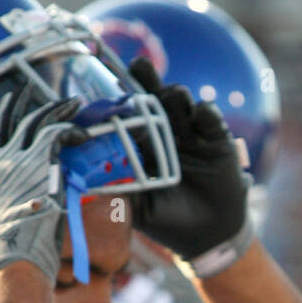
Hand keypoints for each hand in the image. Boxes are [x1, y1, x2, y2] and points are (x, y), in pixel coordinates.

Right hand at [0, 92, 84, 282]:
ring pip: (40, 120)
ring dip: (59, 109)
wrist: (14, 247)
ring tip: (75, 103)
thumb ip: (11, 194)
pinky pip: (59, 133)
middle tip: (38, 90)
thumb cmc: (12, 242)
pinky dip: (73, 130)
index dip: (5, 112)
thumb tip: (30, 194)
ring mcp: (19, 156)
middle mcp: (0, 157)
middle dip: (28, 100)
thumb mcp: (2, 211)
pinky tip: (84, 134)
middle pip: (16, 119)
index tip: (12, 101)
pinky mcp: (41, 160)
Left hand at [128, 57, 251, 268]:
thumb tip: (83, 182)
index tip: (112, 83)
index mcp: (146, 145)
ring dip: (175, 95)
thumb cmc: (171, 222)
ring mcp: (193, 135)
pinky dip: (205, 112)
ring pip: (182, 102)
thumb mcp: (140, 209)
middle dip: (148, 79)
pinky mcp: (218, 140)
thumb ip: (118, 192)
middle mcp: (168, 134)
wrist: (210, 236)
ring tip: (175, 97)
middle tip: (140, 66)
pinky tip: (201, 114)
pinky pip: (211, 118)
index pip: (133, 115)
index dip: (124, 97)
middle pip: (156, 98)